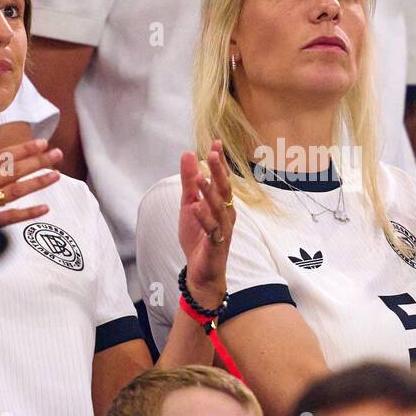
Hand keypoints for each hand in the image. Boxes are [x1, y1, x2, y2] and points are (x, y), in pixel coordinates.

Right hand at [0, 133, 61, 226]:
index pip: (2, 157)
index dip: (23, 149)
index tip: (41, 143)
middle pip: (13, 171)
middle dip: (37, 161)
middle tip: (56, 154)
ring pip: (15, 190)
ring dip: (37, 182)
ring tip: (55, 175)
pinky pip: (10, 216)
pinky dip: (28, 213)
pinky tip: (44, 207)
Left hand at [177, 139, 234, 310]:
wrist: (201, 271)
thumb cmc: (198, 238)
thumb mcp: (189, 205)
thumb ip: (190, 182)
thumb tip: (188, 154)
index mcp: (221, 204)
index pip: (221, 179)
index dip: (219, 163)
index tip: (216, 144)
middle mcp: (226, 215)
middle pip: (224, 190)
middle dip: (219, 171)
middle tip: (213, 153)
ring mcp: (223, 230)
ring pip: (219, 208)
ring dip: (209, 192)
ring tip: (200, 177)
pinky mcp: (217, 245)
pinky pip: (212, 230)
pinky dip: (204, 218)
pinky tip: (196, 207)